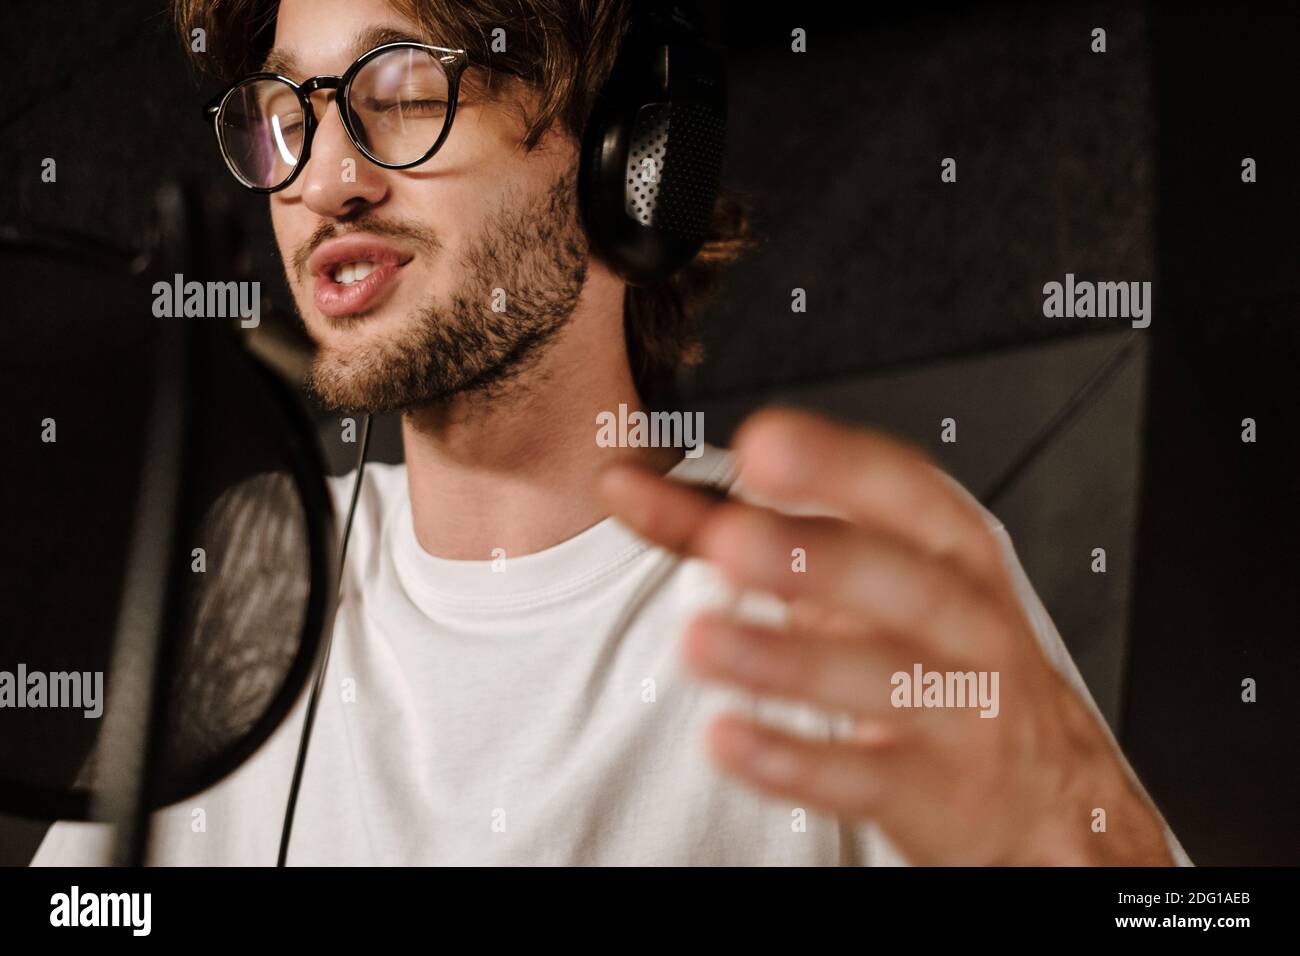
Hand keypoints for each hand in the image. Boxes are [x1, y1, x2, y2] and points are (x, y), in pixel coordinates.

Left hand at [597, 407, 1173, 864]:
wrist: (1042, 784)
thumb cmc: (924, 644)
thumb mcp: (846, 572)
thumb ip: (724, 522)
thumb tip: (623, 483)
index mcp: (944, 545)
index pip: (902, 491)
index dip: (837, 465)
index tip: (761, 444)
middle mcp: (965, 617)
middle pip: (900, 580)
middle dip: (815, 559)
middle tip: (729, 541)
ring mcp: (960, 706)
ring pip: (882, 680)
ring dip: (788, 660)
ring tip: (698, 642)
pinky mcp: (937, 789)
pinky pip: (867, 779)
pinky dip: (796, 763)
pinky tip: (727, 740)